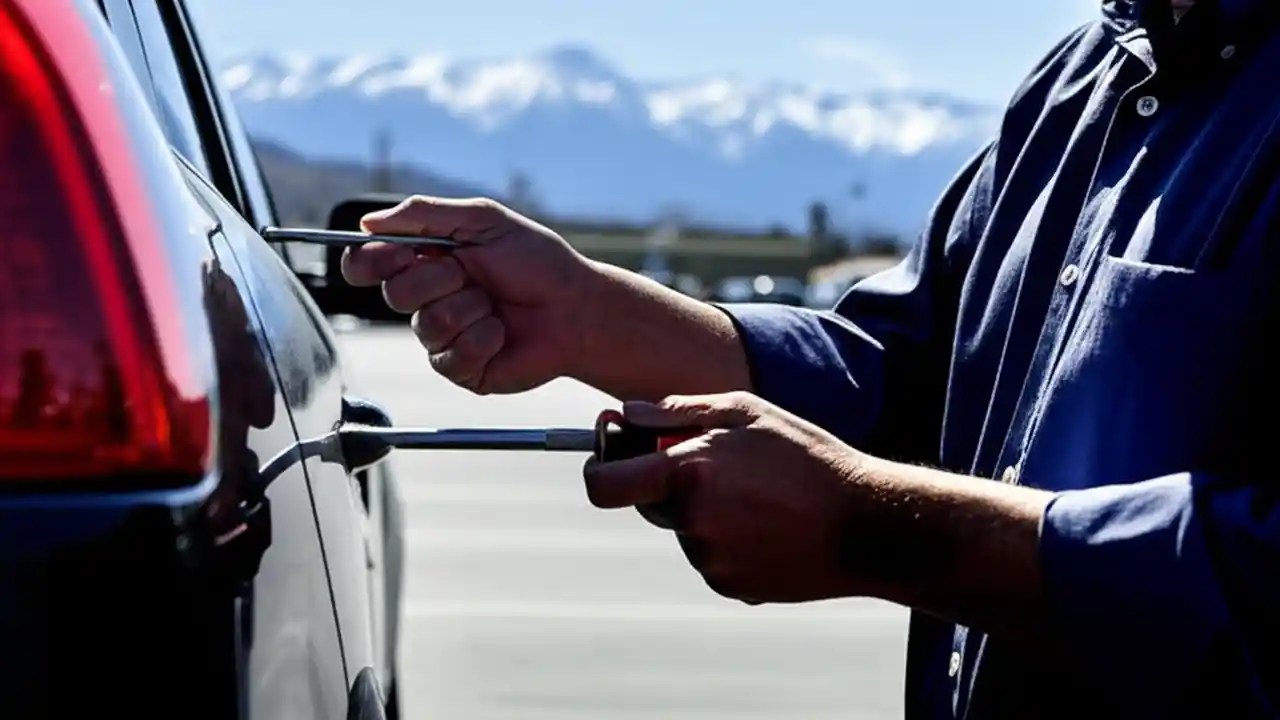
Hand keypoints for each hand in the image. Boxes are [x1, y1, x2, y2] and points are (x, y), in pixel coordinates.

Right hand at [340, 196, 592, 393]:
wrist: (577, 307)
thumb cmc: (537, 262)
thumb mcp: (484, 221)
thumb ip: (424, 214)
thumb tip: (367, 223)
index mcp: (427, 261)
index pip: (369, 263)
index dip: (372, 260)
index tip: (400, 253)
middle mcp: (428, 300)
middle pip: (396, 293)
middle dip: (441, 279)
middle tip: (476, 275)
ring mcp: (442, 337)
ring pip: (428, 324)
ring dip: (471, 308)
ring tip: (496, 305)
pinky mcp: (461, 369)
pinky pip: (452, 356)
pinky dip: (484, 338)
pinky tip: (502, 333)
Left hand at [583, 391, 869, 603]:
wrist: (866, 525)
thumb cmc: (809, 458)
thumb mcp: (747, 414)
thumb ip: (677, 411)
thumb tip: (625, 414)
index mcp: (689, 472)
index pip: (605, 484)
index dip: (597, 472)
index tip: (605, 463)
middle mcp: (692, 520)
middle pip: (649, 504)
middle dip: (668, 484)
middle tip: (720, 467)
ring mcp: (710, 559)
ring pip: (685, 531)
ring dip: (706, 513)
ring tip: (761, 498)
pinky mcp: (730, 585)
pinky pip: (712, 558)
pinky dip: (729, 542)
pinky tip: (769, 526)